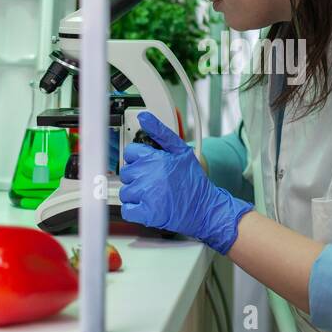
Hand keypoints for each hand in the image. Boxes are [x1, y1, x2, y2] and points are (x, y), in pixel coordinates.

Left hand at [119, 112, 252, 254]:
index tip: (147, 166)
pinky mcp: (147, 214)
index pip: (130, 153)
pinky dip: (134, 210)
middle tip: (153, 182)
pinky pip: (128, 210)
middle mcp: (149, 175)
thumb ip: (160, 132)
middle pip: (127, 173)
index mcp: (155, 158)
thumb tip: (143, 117)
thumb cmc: (194, 180)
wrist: (205, 207)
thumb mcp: (181, 150)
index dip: (138, 159)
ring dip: (136, 194)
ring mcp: (147, 195)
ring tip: (152, 194)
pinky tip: (147, 206)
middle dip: (138, 177)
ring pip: (125, 192)